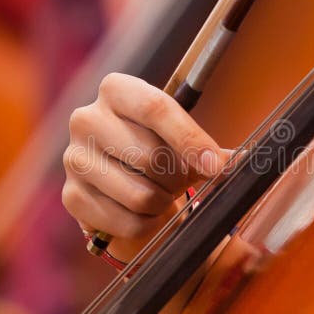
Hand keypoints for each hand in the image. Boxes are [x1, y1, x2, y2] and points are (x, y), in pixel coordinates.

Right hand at [62, 73, 230, 261]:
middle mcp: (86, 118)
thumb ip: (207, 148)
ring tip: (161, 193)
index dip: (191, 139)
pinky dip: (147, 224)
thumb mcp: (180, 137)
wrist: (117, 177)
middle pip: (150, 156)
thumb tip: (242, 161)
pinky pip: (126, 221)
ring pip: (139, 195)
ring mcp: (73, 158)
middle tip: (181, 179)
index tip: (217, 166)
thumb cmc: (156, 147)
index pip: (156, 108)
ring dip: (162, 202)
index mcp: (116, 90)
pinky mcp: (71, 196)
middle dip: (177, 177)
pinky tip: (146, 212)